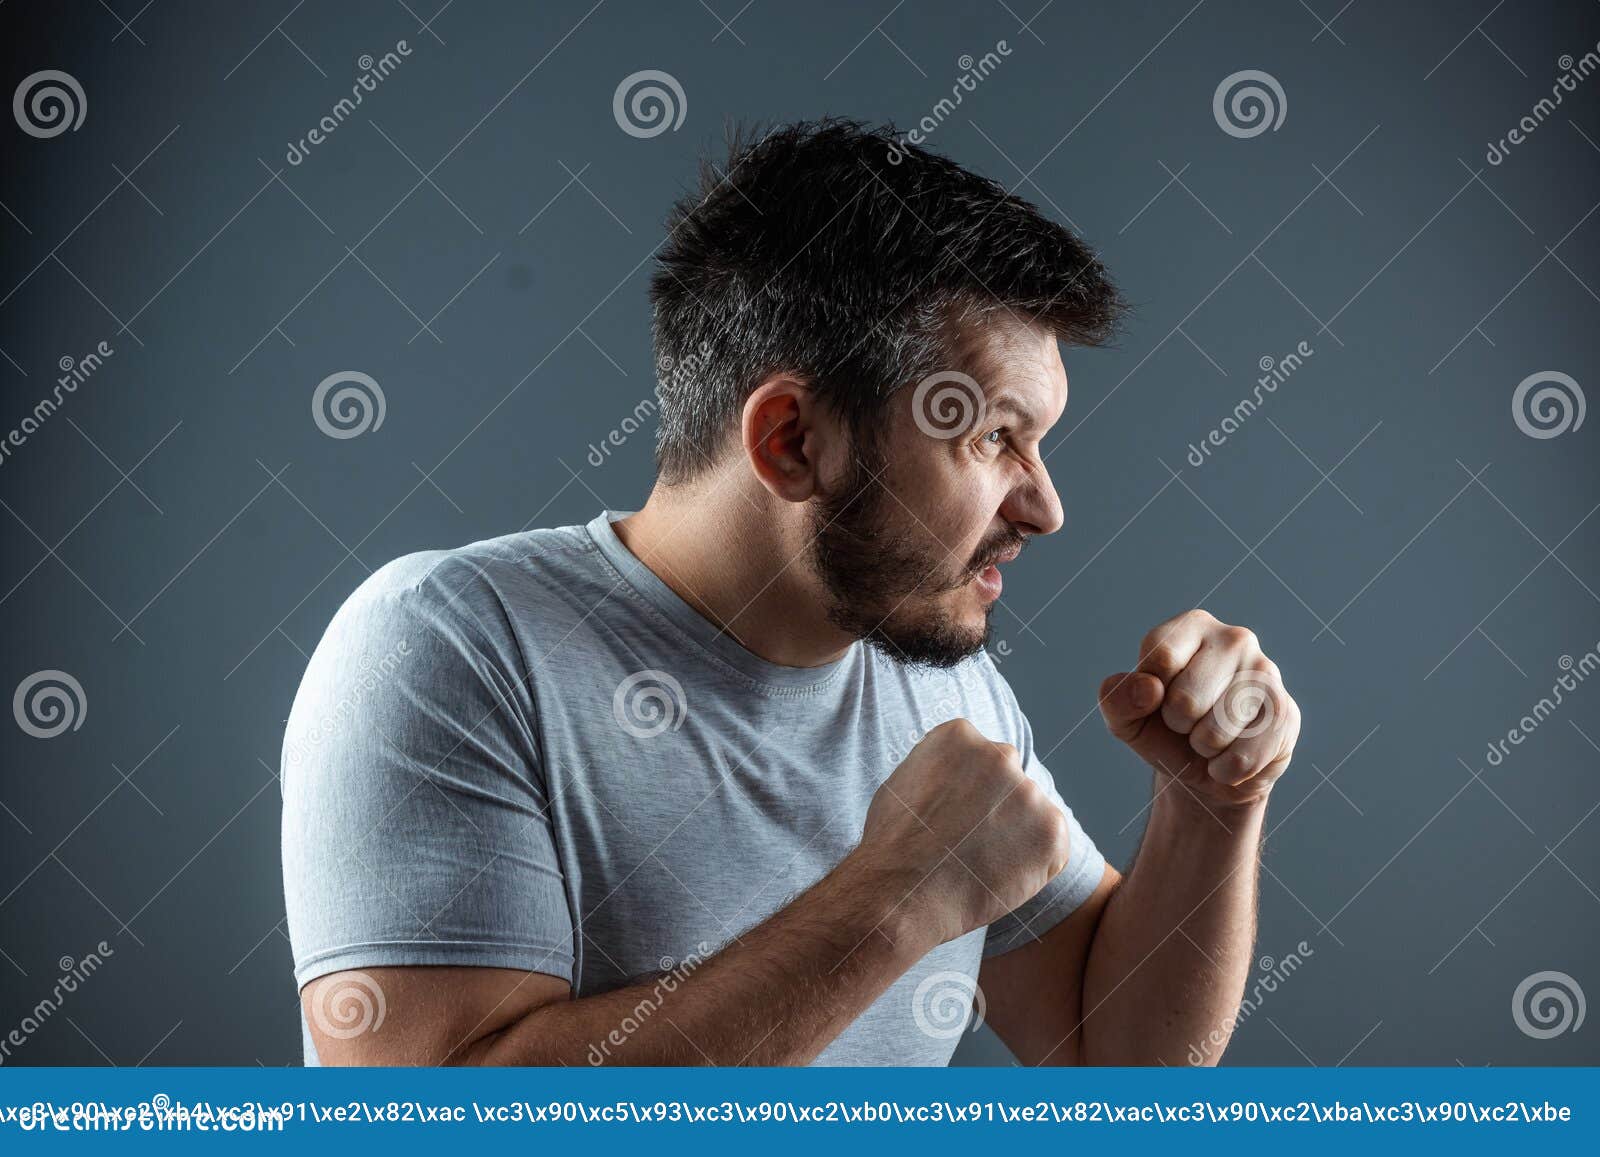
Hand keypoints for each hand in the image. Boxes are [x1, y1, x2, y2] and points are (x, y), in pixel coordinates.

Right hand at [847, 718, 1072, 946]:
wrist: (900, 894)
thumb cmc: (893, 844)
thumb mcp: (906, 780)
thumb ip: (944, 767)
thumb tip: (966, 774)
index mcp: (961, 735)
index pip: (980, 756)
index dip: (966, 791)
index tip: (951, 815)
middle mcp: (1001, 754)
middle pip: (1008, 780)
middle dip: (995, 808)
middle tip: (966, 842)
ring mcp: (1030, 792)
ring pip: (1031, 813)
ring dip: (1014, 834)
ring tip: (978, 861)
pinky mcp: (1053, 831)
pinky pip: (1052, 845)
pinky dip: (1034, 862)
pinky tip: (999, 873)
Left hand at [1097, 609, 1299, 809]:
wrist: (1208, 771)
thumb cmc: (1164, 731)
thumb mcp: (1125, 717)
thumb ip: (1118, 698)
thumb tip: (1148, 689)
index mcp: (1192, 626)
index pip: (1159, 658)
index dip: (1148, 694)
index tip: (1157, 697)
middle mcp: (1235, 640)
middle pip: (1185, 699)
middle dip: (1177, 724)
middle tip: (1187, 723)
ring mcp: (1267, 674)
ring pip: (1214, 732)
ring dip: (1203, 749)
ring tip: (1210, 738)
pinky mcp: (1286, 712)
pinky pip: (1243, 758)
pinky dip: (1227, 770)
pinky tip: (1232, 758)